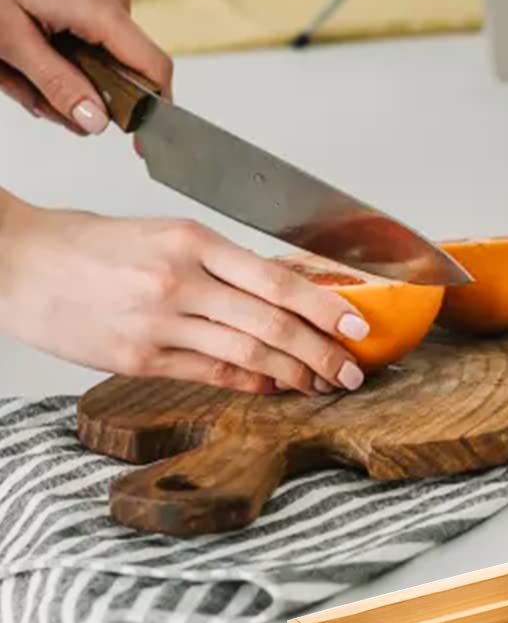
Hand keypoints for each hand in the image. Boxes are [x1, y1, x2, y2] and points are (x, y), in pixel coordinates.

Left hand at [0, 0, 172, 132]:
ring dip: (62, 71)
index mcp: (99, 4)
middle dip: (79, 91)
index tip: (137, 140)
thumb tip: (97, 122)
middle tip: (33, 98)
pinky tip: (28, 47)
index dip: (151, 109)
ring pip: (102, 53)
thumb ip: (56, 84)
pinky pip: (91, 33)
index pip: (154, 69)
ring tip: (15, 68)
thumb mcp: (9, 38)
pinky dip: (61, 49)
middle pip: (121, 67)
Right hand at [0, 197, 369, 394]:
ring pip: (248, 355)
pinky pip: (211, 374)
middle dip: (323, 352)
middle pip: (272, 324)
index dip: (326, 308)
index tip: (358, 325)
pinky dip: (250, 383)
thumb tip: (284, 288)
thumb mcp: (162, 235)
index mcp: (191, 241)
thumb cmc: (89, 246)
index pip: (278, 279)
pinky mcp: (139, 359)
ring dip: (295, 374)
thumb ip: (220, 263)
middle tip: (352, 370)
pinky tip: (274, 387)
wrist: (15, 263)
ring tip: (322, 383)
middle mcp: (179, 281)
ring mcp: (159, 323)